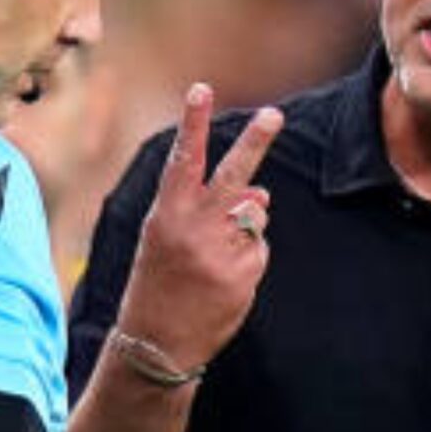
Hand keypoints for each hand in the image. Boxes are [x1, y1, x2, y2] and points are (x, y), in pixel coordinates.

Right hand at [116, 84, 285, 369]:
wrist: (156, 342)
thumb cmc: (158, 284)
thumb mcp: (168, 242)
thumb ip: (208, 211)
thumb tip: (263, 193)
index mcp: (166, 216)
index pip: (183, 161)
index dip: (193, 124)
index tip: (201, 89)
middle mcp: (193, 229)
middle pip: (233, 176)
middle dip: (254, 142)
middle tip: (274, 115)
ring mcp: (220, 252)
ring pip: (255, 215)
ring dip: (245, 226)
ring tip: (215, 255)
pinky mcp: (244, 275)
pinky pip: (259, 249)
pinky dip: (248, 257)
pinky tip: (224, 279)